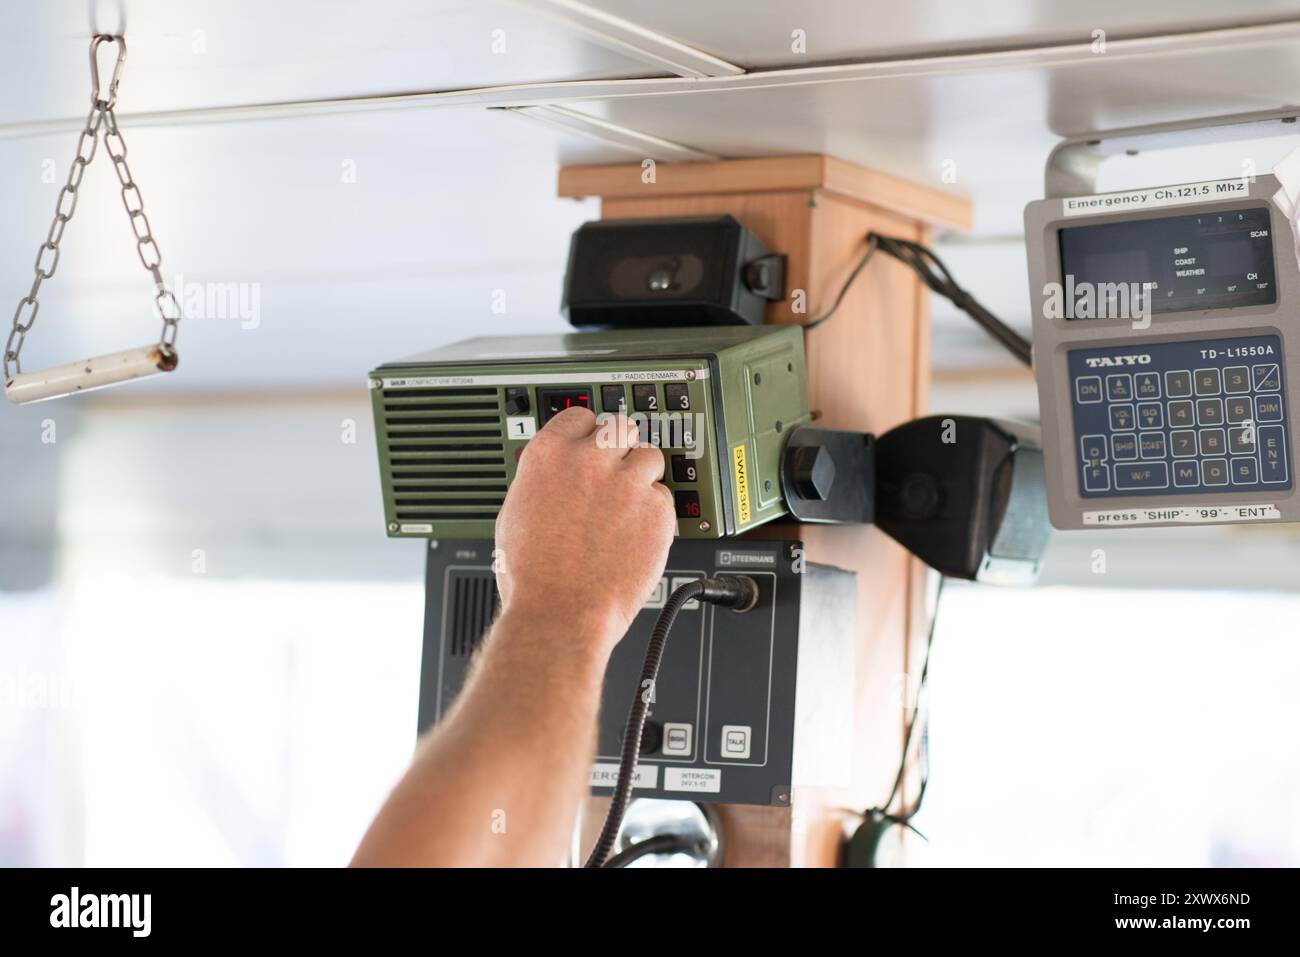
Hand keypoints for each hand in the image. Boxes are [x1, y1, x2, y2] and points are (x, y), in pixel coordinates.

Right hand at [493, 407, 675, 654]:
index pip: (580, 416)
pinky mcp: (657, 510)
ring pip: (650, 456)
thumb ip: (541, 481)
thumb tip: (550, 473)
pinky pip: (664, 498)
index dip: (587, 434)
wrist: (560, 612)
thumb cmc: (532, 576)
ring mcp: (627, 484)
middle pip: (619, 427)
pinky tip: (637, 533)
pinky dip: (655, 513)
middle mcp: (589, 461)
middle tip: (615, 473)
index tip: (592, 444)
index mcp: (549, 455)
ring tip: (629, 506)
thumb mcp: (515, 512)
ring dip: (642, 476)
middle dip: (619, 448)